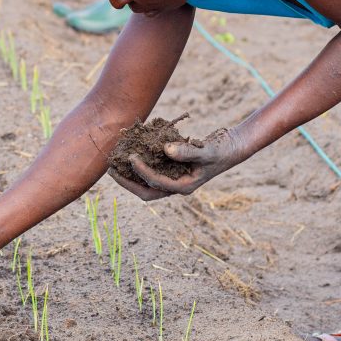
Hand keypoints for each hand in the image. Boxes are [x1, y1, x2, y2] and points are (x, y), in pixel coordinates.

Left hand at [125, 126, 249, 197]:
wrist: (230, 148)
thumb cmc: (220, 150)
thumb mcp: (206, 151)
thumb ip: (187, 151)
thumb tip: (165, 149)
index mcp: (184, 187)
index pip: (156, 183)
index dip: (142, 171)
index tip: (131, 157)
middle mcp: (176, 186)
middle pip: (146, 191)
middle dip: (127, 182)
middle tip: (110, 170)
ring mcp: (173, 179)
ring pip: (146, 183)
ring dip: (130, 175)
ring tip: (114, 163)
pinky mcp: (172, 170)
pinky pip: (152, 171)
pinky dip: (140, 164)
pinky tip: (130, 152)